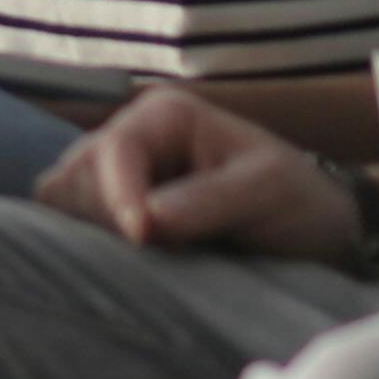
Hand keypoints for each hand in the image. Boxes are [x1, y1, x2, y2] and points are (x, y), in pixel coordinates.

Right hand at [31, 84, 361, 260]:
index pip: (114, 151)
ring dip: (96, 235)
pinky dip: (90, 247)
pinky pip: (71, 227)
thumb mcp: (267, 190)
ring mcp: (115, 177)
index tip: (144, 237)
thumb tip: (147, 220)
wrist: (315, 228)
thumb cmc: (297, 200)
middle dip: (108, 219)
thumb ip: (210, 199)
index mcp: (166, 116)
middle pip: (74, 177)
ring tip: (153, 255)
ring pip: (63, 203)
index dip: (119, 196)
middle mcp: (131, 138)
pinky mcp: (111, 214)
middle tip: (163, 249)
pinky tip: (134, 263)